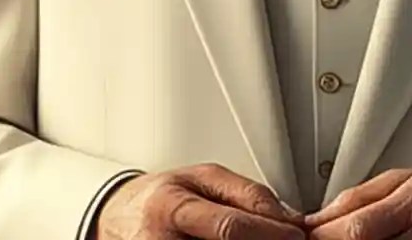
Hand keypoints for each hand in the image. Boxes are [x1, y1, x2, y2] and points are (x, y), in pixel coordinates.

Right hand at [97, 162, 304, 238]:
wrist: (116, 221)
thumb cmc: (160, 197)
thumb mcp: (201, 177)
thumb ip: (245, 193)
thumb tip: (285, 216)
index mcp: (171, 208)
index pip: (228, 227)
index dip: (268, 232)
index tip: (295, 234)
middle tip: (283, 238)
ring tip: (255, 239)